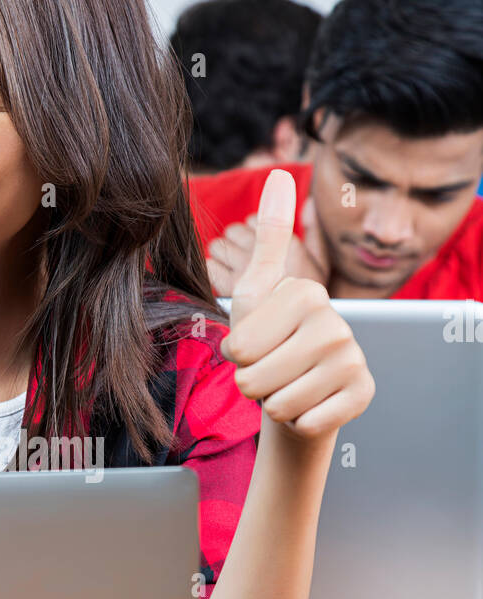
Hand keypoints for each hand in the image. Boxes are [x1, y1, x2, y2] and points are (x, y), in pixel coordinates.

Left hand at [219, 169, 374, 439]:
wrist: (300, 386)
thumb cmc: (270, 339)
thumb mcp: (256, 289)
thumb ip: (265, 238)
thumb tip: (277, 176)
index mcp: (305, 292)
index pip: (238, 349)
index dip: (236, 357)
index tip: (256, 345)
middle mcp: (337, 322)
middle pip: (255, 379)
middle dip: (253, 384)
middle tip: (271, 370)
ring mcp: (353, 360)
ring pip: (280, 404)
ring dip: (275, 402)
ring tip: (288, 384)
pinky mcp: (362, 395)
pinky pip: (304, 423)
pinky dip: (298, 421)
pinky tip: (310, 402)